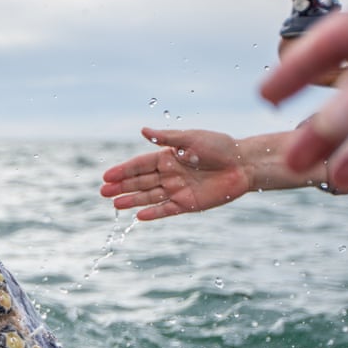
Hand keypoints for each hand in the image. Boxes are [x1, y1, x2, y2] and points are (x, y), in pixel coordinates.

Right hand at [101, 128, 250, 220]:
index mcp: (168, 157)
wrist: (244, 164)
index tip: (106, 176)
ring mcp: (177, 190)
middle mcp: (170, 174)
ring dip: (132, 200)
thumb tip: (142, 130)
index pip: (140, 165)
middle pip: (140, 181)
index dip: (123, 170)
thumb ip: (166, 138)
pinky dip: (153, 213)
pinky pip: (166, 210)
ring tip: (114, 204)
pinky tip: (138, 216)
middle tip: (103, 192)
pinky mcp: (188, 204)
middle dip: (121, 186)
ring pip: (149, 196)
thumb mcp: (191, 138)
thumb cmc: (220, 146)